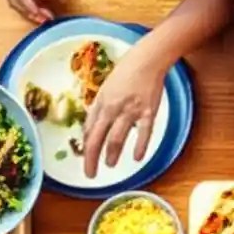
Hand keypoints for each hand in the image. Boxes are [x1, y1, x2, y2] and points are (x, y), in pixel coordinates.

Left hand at [83, 44, 164, 177]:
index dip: (86, 148)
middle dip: (92, 158)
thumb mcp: (106, 89)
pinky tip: (136, 158)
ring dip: (111, 154)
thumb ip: (100, 108)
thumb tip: (94, 128)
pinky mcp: (148, 111)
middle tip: (90, 174)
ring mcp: (130, 110)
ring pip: (117, 137)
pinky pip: (143, 132)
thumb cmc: (126, 72)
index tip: (85, 161)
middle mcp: (112, 108)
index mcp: (101, 103)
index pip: (90, 130)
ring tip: (109, 165)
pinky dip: (139, 146)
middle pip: (98, 138)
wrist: (147, 59)